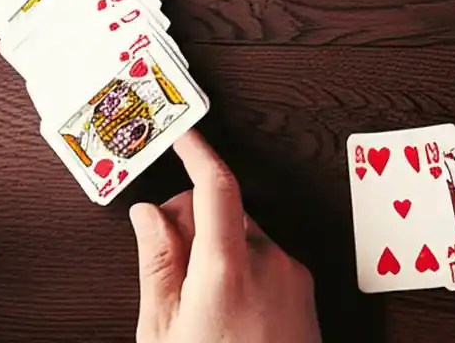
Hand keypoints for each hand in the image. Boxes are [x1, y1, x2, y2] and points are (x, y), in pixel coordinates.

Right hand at [130, 131, 319, 342]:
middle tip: (162, 249)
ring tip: (195, 298)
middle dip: (193, 218)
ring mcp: (294, 275)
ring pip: (248, 236)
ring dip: (219, 247)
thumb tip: (148, 213)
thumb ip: (157, 263)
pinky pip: (269, 259)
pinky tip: (226, 304)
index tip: (183, 132)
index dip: (199, 151)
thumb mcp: (163, 328)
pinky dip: (244, 265)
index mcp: (228, 269)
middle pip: (228, 211)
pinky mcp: (307, 289)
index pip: (216, 187)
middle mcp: (271, 263)